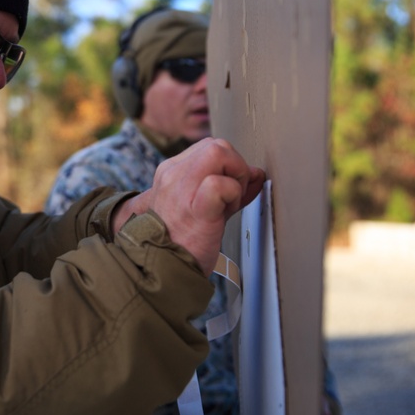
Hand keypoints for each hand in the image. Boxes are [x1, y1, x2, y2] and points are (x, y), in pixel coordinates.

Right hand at [114, 138, 264, 274]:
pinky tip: (224, 213)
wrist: (159, 269)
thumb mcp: (201, 205)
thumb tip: (256, 173)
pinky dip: (232, 194)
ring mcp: (181, 188)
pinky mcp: (195, 208)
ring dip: (235, 177)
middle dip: (235, 167)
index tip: (233, 190)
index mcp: (172, 172)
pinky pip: (220, 184)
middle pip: (217, 145)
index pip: (210, 148)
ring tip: (227, 204)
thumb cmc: (181, 242)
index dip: (230, 166)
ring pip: (218, 152)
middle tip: (232, 197)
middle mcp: (173, 174)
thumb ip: (228, 186)